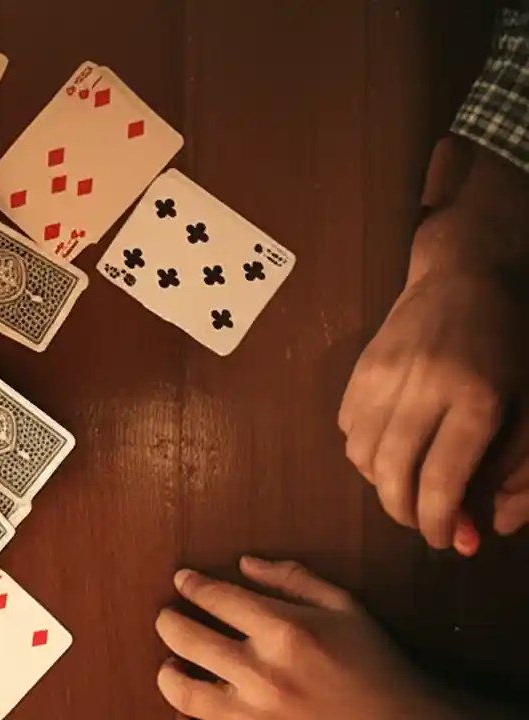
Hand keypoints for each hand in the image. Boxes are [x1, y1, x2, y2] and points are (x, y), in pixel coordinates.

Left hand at [155, 557, 463, 719]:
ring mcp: (255, 715)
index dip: (191, 585)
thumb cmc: (376, 664)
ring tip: (172, 665)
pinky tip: (193, 705)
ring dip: (169, 674)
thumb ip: (293, 580)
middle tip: (168, 617)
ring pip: (183, 692)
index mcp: (286, 631)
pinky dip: (190, 716)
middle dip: (168, 621)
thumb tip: (244, 564)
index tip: (183, 580)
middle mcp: (263, 673)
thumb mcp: (345, 608)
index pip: (216, 597)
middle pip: (185, 637)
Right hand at [339, 139, 528, 550]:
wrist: (466, 274)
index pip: (441, 481)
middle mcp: (420, 387)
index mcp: (475, 398)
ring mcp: (381, 377)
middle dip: (406, 513)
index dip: (441, 522)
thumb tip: (488, 531)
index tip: (452, 542)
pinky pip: (348, 432)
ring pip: (363, 458)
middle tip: (428, 524)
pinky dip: (367, 454)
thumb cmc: (511, 342)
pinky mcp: (358, 371)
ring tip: (411, 484)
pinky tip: (394, 449)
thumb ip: (517, 472)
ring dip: (384, 485)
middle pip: (392, 475)